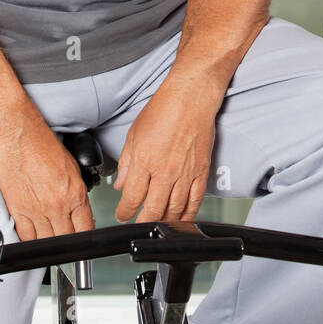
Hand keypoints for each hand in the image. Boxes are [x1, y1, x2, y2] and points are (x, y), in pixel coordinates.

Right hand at [0, 118, 93, 238]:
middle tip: (64, 239)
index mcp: (74, 193)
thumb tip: (78, 209)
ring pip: (47, 241)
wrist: (18, 136)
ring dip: (49, 242)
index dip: (84, 236)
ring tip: (49, 237)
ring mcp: (37, 210)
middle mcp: (58, 205)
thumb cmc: (42, 145)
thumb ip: (76, 192)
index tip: (81, 237)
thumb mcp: (72, 168)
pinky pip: (26, 236)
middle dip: (67, 241)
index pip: (85, 228)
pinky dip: (30, 240)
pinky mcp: (18, 211)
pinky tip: (33, 236)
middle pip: (66, 238)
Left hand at [114, 76, 216, 223]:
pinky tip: (182, 218)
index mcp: (144, 161)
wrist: (191, 98)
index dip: (125, 212)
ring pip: (175, 209)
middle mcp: (165, 171)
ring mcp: (185, 173)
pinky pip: (195, 200)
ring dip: (165, 221)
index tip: (122, 215)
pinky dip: (188, 214)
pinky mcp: (201, 172)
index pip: (132, 197)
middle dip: (143, 222)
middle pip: (153, 209)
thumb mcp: (134, 135)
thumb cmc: (163, 110)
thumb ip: (126, 163)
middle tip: (138, 224)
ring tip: (158, 225)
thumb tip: (121, 184)